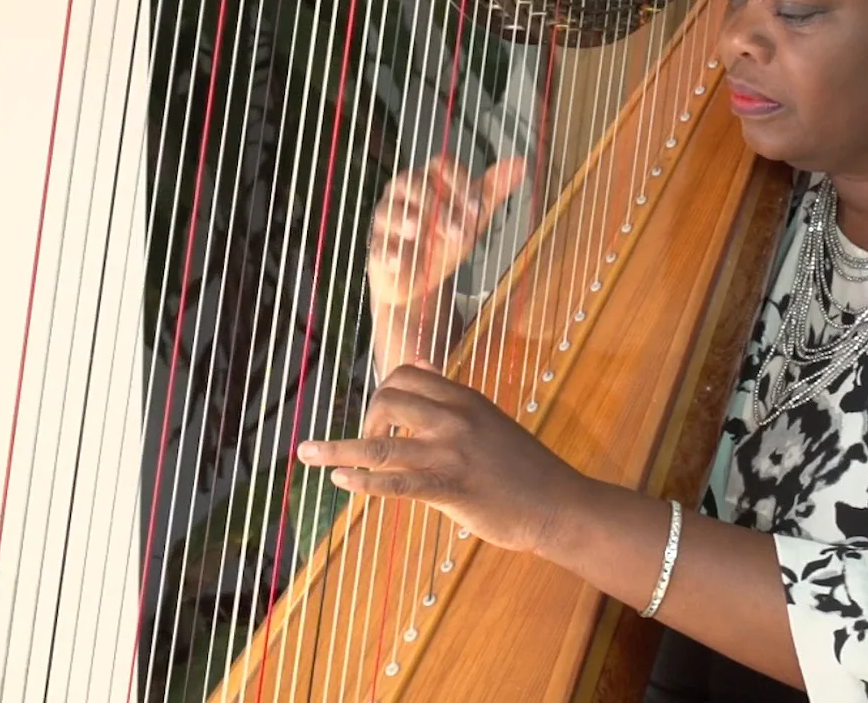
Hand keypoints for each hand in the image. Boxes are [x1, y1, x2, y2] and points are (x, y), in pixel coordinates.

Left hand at [296, 362, 589, 554]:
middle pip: (387, 399)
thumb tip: (417, 362)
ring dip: (337, 448)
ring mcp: (453, 451)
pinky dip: (363, 481)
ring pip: (381, 445)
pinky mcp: (452, 487)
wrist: (560, 504)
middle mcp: (456, 417)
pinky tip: (342, 481)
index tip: (379, 421)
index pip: (406, 373)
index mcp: (465, 398)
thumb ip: (450, 398)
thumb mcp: (488, 418)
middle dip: (364, 421)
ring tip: (307, 454)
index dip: (382, 392)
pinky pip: (397, 482)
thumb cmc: (522, 468)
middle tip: (367, 448)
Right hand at [367, 155, 526, 308]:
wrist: (422, 279)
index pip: (442, 165)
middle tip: (459, 232)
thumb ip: (492, 190)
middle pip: (415, 184)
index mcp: (429, 179)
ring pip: (388, 210)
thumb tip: (522, 162)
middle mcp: (404, 193)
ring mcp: (387, 220)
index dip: (460, 183)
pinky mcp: (377, 247)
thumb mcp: (472, 216)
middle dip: (438, 206)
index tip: (477, 209)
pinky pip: (377, 246)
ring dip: (403, 218)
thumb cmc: (444, 239)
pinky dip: (387, 252)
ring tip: (416, 230)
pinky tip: (397, 261)